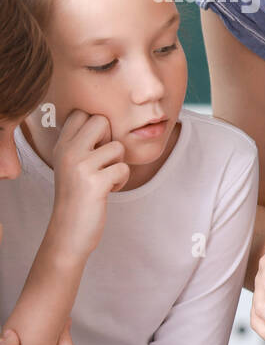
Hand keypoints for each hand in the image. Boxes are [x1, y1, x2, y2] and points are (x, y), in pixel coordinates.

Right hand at [46, 110, 129, 260]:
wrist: (69, 231)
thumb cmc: (78, 196)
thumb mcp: (73, 164)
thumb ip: (84, 143)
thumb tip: (108, 120)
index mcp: (61, 146)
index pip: (82, 113)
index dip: (98, 127)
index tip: (96, 147)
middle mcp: (67, 152)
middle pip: (101, 120)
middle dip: (111, 140)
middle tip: (104, 162)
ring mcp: (80, 166)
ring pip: (118, 147)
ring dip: (119, 165)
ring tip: (105, 179)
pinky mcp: (95, 183)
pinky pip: (123, 168)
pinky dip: (121, 180)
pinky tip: (108, 190)